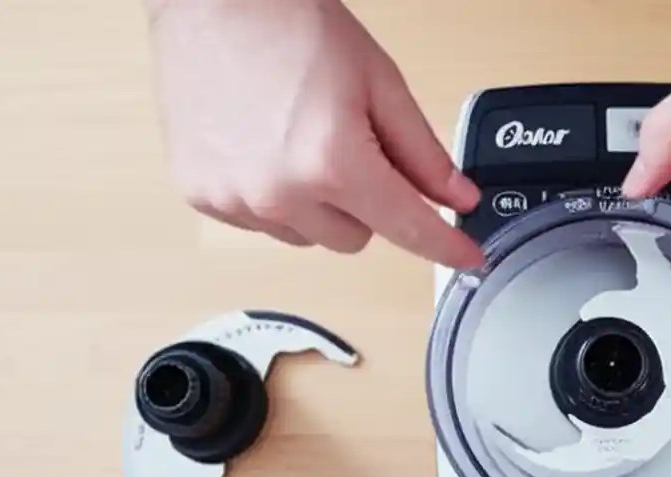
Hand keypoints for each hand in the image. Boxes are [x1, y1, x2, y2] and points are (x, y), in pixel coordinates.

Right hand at [143, 0, 481, 266]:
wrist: (209, 0)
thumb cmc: (290, 26)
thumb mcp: (378, 82)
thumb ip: (422, 152)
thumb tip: (458, 198)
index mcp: (331, 162)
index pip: (406, 227)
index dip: (444, 246)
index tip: (468, 257)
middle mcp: (279, 193)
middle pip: (355, 239)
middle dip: (367, 204)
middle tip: (352, 146)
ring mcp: (234, 199)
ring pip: (308, 236)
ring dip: (318, 205)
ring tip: (299, 140)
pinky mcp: (201, 197)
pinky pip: (262, 223)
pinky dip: (274, 197)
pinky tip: (264, 147)